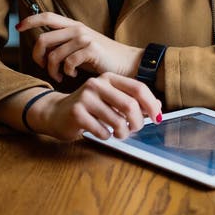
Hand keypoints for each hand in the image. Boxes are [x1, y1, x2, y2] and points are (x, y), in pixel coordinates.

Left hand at [16, 12, 142, 82]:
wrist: (127, 63)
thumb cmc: (102, 58)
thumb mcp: (82, 46)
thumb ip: (64, 44)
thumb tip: (43, 50)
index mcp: (74, 26)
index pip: (47, 16)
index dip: (31, 21)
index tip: (18, 27)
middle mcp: (77, 29)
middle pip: (43, 39)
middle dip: (37, 57)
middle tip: (42, 67)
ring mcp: (84, 38)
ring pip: (53, 55)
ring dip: (52, 70)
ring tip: (60, 76)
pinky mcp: (91, 50)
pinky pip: (67, 63)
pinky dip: (66, 72)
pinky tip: (71, 75)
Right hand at [25, 72, 161, 140]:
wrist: (56, 113)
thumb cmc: (89, 108)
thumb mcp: (111, 99)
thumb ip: (133, 101)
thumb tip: (158, 108)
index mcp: (110, 78)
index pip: (138, 88)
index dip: (151, 104)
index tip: (157, 118)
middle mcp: (98, 83)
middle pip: (130, 105)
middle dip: (138, 122)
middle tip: (135, 129)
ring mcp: (86, 97)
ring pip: (117, 120)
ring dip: (123, 133)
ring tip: (119, 134)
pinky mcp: (76, 113)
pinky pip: (102, 130)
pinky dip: (107, 136)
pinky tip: (102, 133)